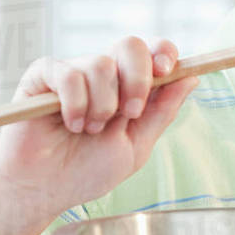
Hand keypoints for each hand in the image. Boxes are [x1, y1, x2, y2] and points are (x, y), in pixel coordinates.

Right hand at [0, 36, 199, 224]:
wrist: (45, 190)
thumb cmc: (87, 171)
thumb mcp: (136, 146)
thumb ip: (162, 112)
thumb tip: (192, 77)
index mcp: (128, 87)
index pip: (151, 52)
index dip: (163, 52)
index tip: (166, 69)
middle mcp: (103, 75)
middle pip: (129, 45)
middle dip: (137, 79)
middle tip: (129, 113)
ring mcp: (73, 72)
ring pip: (101, 64)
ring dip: (101, 106)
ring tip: (88, 131)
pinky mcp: (42, 76)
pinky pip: (68, 74)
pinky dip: (75, 104)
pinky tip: (70, 124)